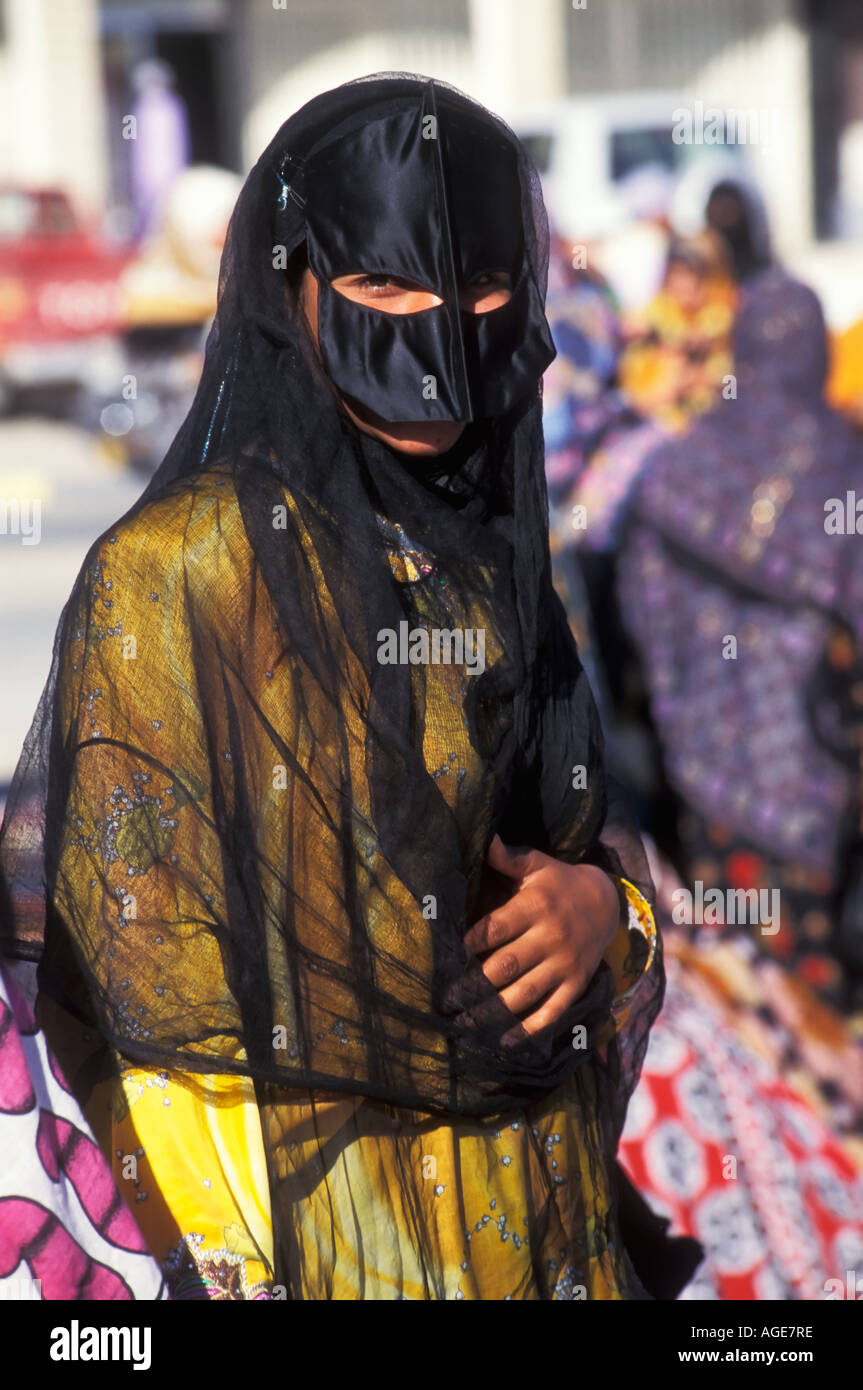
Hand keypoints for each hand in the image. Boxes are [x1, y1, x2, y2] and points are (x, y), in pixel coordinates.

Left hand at [461, 834, 621, 1045]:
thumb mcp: (537, 865)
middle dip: (473, 985)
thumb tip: (486, 838)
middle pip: (507, 965)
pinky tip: (505, 1041)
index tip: (446, 957)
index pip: (496, 928)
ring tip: (465, 1023)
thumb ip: (509, 858)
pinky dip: (530, 1029)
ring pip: (525, 993)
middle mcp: (551, 937)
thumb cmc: (558, 883)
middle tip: (446, 999)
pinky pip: (553, 1011)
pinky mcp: (576, 984)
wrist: (608, 903)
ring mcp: (565, 964)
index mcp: (536, 906)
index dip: (470, 943)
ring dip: (494, 1012)